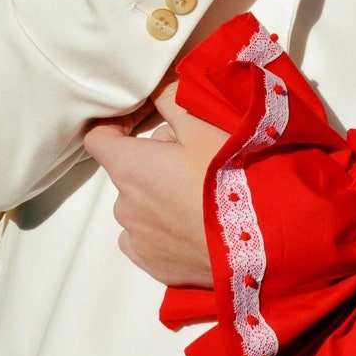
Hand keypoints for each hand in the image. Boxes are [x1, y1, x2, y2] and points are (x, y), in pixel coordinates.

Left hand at [83, 78, 226, 285]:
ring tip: (201, 196)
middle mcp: (123, 205)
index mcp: (129, 167)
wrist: (257, 241)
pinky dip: (165, 229)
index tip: (142, 118)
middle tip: (196, 158)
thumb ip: (171, 101)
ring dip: (160, 196)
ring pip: (141, 206)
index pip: (98, 137)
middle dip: (154, 161)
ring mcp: (137, 239)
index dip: (117, 122)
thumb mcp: (202, 126)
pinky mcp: (154, 266)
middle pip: (129, 171)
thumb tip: (157, 89)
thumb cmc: (227, 177)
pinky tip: (195, 225)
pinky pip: (149, 239)